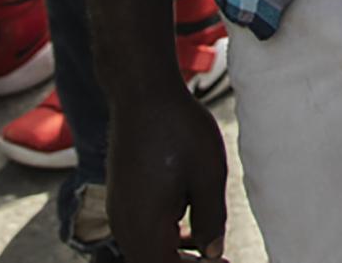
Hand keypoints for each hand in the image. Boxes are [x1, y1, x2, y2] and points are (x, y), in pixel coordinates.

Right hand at [105, 88, 230, 262]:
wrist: (142, 94)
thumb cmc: (178, 129)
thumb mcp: (208, 175)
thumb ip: (211, 220)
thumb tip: (213, 253)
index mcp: (145, 226)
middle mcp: (124, 224)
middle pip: (153, 262)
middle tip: (222, 261)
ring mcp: (119, 211)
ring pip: (146, 250)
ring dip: (175, 256)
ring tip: (209, 253)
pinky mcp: (121, 198)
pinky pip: (141, 232)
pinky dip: (164, 239)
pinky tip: (188, 231)